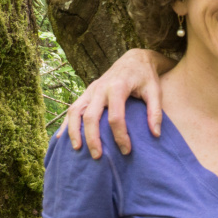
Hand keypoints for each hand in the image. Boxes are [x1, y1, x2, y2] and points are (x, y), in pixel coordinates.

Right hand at [56, 49, 170, 158]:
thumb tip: (155, 135)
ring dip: (74, 131)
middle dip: (93, 138)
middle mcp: (100, 88)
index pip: (115, 117)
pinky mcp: (87, 92)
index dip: (120, 136)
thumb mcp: (155, 92)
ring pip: (75, 111)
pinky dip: (66, 123)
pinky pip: (72, 108)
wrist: (135, 59)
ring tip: (77, 150)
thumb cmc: (146, 77)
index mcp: (117, 87)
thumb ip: (155, 112)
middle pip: (91, 116)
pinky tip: (62, 138)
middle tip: (98, 157)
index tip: (126, 151)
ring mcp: (91, 90)